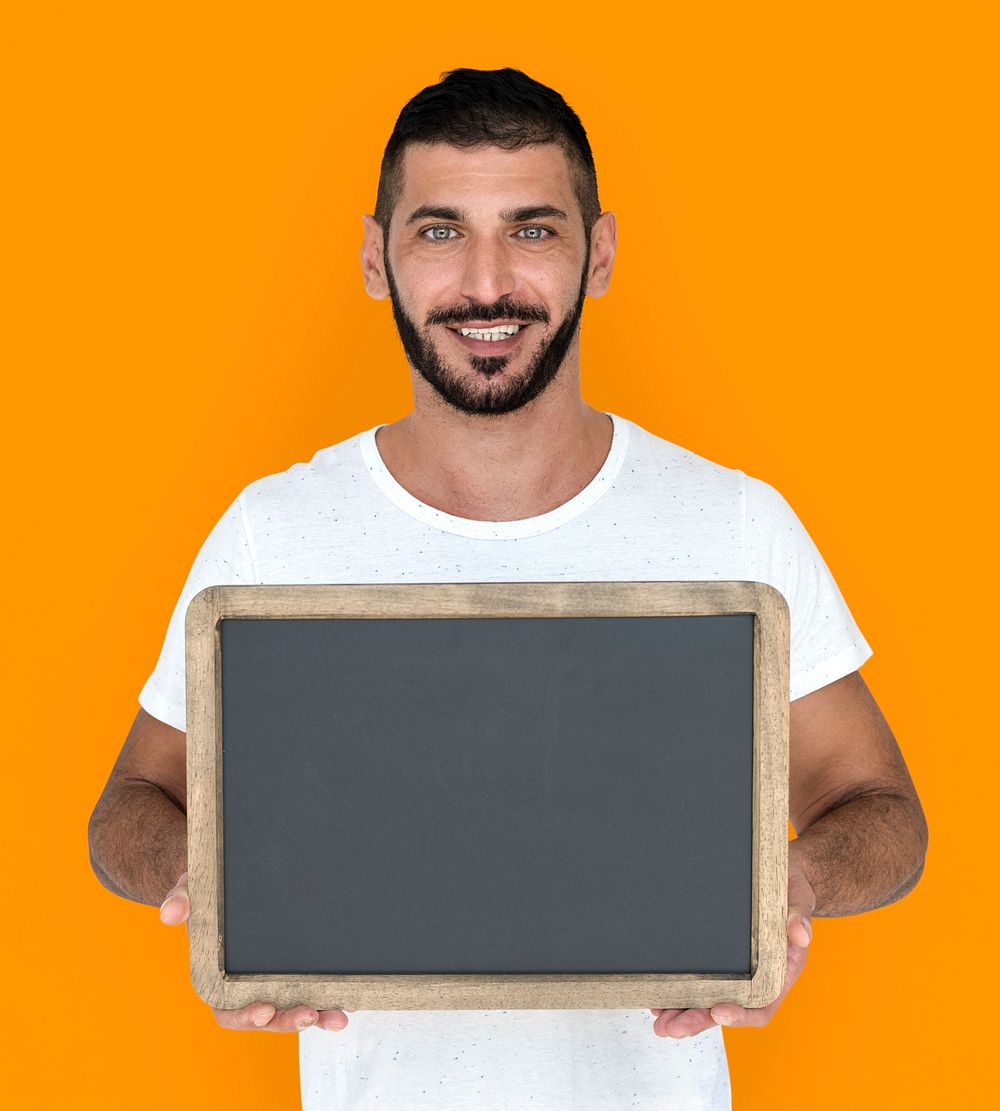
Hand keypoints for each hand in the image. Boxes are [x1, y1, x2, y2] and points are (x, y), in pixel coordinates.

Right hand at [159, 871, 352, 1032]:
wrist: (227, 878)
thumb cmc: (205, 891)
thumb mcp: (190, 889)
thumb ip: (181, 900)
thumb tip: (170, 913)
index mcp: (216, 978)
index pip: (228, 1009)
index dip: (245, 1016)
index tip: (265, 1011)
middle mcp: (246, 985)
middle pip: (267, 1016)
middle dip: (289, 1020)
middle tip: (312, 1014)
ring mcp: (272, 978)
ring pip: (293, 1007)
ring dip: (316, 1014)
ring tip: (339, 1017)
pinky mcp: (292, 967)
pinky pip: (310, 987)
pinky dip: (328, 995)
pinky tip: (350, 997)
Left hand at [649, 844, 815, 1036]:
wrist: (779, 873)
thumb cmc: (790, 889)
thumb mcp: (799, 899)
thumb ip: (798, 917)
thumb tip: (800, 935)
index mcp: (779, 972)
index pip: (761, 1005)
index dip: (740, 1014)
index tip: (717, 1011)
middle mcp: (755, 977)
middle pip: (727, 1008)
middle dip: (699, 1020)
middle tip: (672, 1028)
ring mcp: (735, 969)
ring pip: (708, 999)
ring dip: (683, 1012)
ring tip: (660, 1022)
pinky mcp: (718, 956)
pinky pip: (699, 978)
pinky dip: (679, 991)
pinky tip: (659, 999)